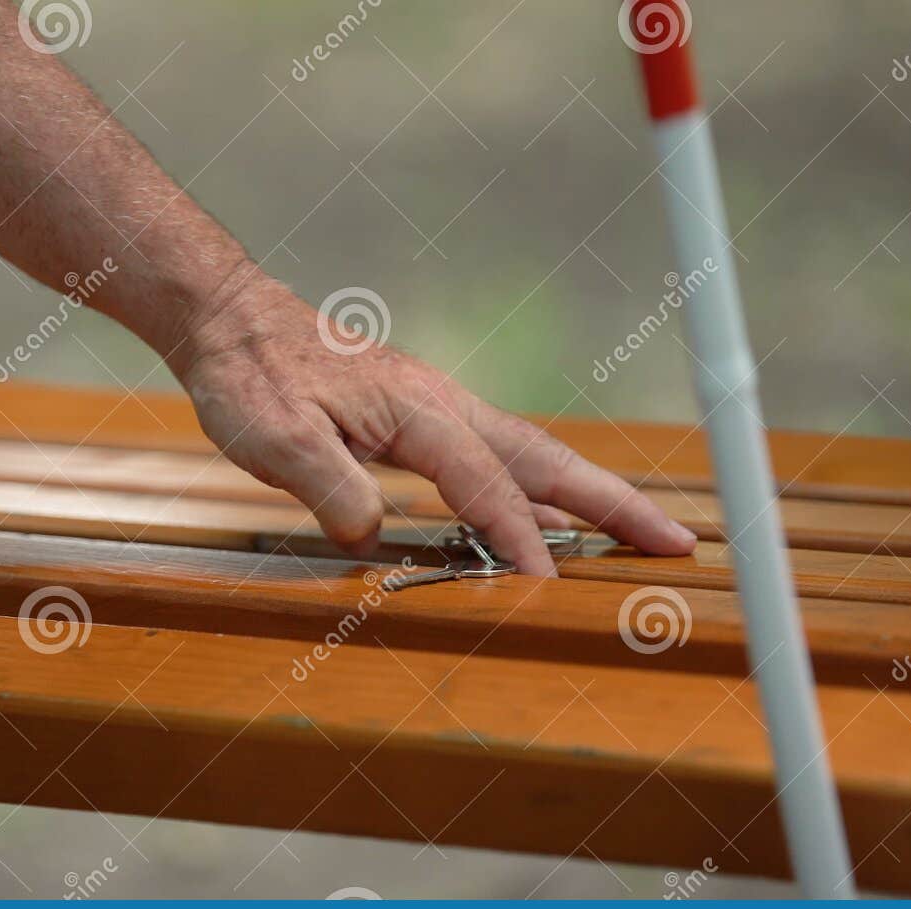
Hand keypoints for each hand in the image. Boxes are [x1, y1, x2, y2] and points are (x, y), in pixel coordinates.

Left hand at [169, 271, 697, 574]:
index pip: (482, 481)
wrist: (234, 321)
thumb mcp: (274, 438)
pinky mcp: (421, 418)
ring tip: (643, 534)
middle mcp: (441, 405)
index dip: (515, 535)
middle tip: (676, 542)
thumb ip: (330, 487)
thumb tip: (372, 536)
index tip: (546, 584)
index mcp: (414, 410)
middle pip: (545, 459)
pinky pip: (498, 459)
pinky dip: (537, 490)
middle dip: (614, 502)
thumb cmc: (252, 375)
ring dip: (588, 497)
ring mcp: (436, 408)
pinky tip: (548, 521)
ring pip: (530, 457)